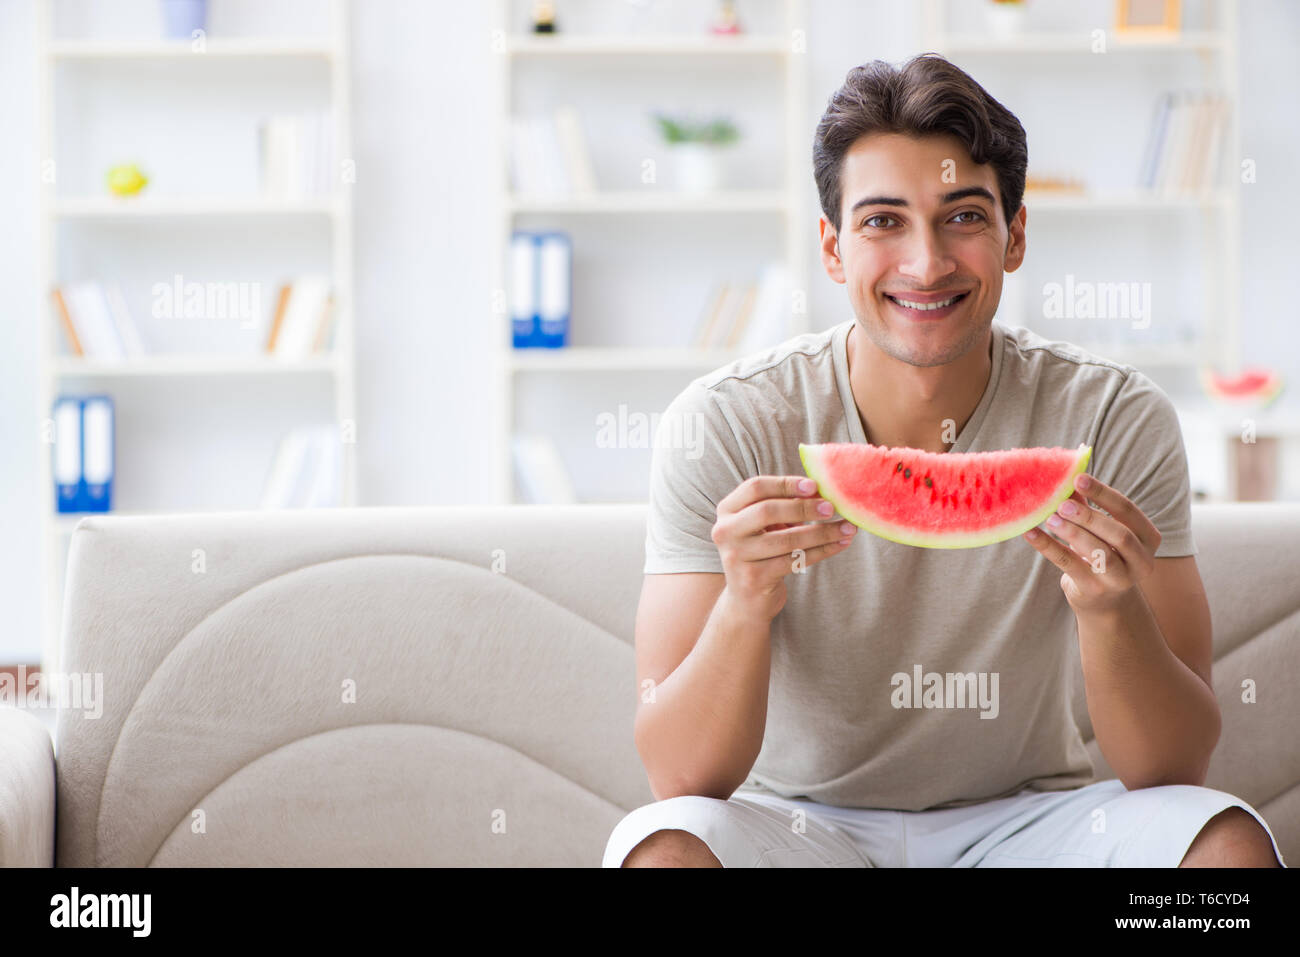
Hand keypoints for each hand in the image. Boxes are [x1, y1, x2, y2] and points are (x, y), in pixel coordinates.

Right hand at [712, 476, 855, 622]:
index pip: (756, 487)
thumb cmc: (762, 552)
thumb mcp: (765, 525)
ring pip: (786, 539)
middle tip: (831, 507)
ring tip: (847, 527)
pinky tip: (840, 544)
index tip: (815, 485)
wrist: (746, 600)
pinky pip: (795, 560)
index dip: (786, 484)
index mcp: (727, 510)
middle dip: (804, 507)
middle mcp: (725, 531)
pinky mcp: (753, 578)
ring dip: (821, 532)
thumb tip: (822, 491)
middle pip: (767, 510)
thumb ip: (784, 506)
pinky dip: (822, 551)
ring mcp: (737, 556)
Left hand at [1021, 473, 1161, 614]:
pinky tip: (1030, 533)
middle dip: (1089, 517)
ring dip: (1073, 533)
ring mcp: (1121, 579)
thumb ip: (1086, 505)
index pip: (1128, 510)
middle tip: (1063, 503)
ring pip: (1100, 554)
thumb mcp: (1101, 530)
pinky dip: (1049, 547)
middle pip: (1119, 535)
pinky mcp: (1095, 590)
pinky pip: (1070, 566)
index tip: (1078, 478)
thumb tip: (1062, 475)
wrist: (1103, 599)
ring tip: (1050, 518)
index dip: (1103, 493)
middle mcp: (1142, 560)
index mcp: (1148, 537)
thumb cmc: (1101, 552)